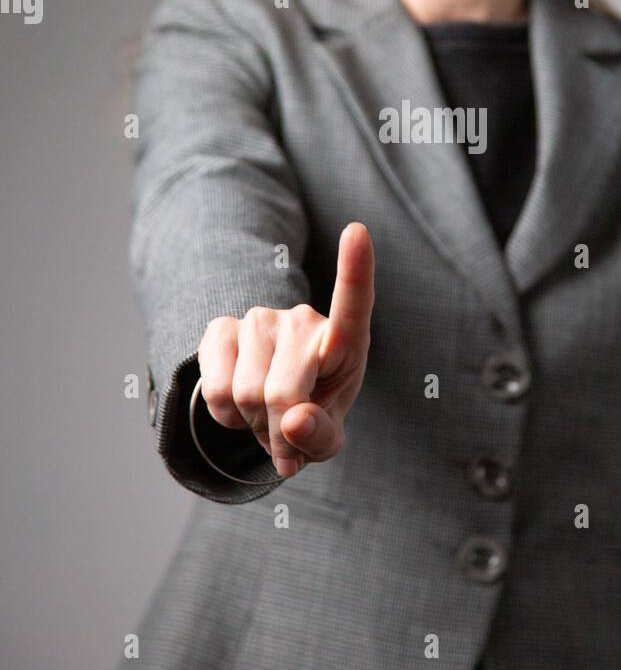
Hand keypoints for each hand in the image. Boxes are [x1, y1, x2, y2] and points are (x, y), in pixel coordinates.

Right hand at [196, 222, 374, 478]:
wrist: (272, 406)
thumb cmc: (314, 414)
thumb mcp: (328, 438)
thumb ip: (320, 438)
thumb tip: (293, 420)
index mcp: (345, 340)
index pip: (353, 301)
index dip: (355, 268)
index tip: (357, 231)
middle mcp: (302, 319)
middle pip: (282, 394)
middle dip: (279, 434)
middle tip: (286, 439)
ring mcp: (260, 318)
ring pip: (245, 395)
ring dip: (252, 424)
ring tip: (267, 416)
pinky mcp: (222, 327)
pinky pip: (215, 389)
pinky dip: (226, 415)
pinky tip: (241, 405)